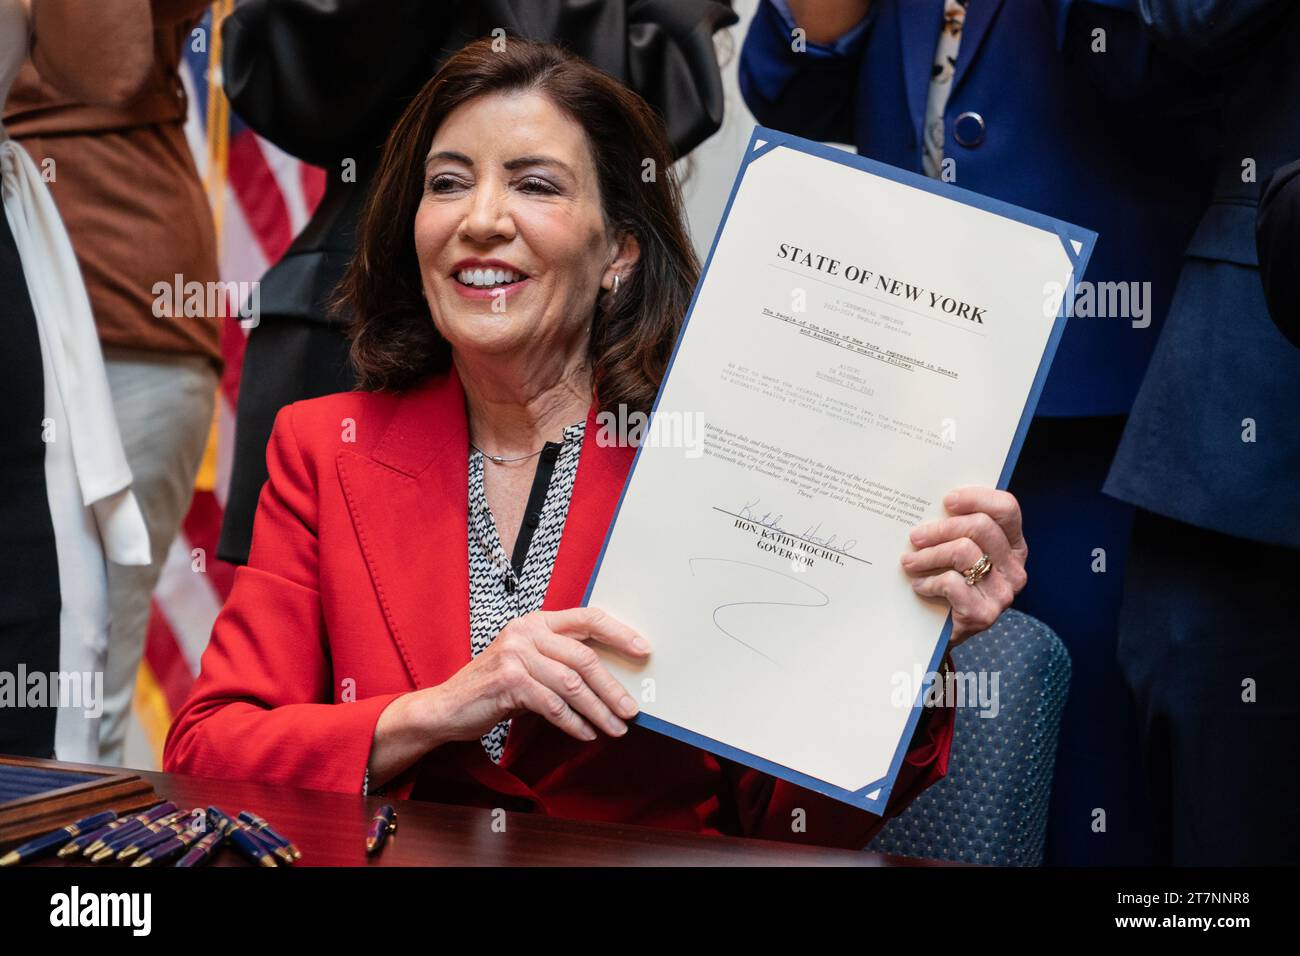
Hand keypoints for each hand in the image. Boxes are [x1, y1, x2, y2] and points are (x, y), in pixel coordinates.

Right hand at [427, 607, 648, 744]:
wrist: (447, 706)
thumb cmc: (494, 687)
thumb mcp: (529, 663)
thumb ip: (561, 661)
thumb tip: (611, 679)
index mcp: (537, 621)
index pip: (587, 618)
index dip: (619, 633)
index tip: (643, 650)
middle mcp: (527, 632)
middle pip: (584, 658)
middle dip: (613, 688)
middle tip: (631, 710)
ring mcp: (516, 655)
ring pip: (572, 685)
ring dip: (598, 711)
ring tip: (615, 728)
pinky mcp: (508, 682)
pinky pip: (553, 705)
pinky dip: (574, 723)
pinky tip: (586, 734)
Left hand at [900, 486, 1027, 647]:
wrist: (937, 635)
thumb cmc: (946, 585)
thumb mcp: (958, 553)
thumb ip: (956, 529)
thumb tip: (931, 501)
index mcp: (1013, 546)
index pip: (1007, 508)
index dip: (977, 498)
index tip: (946, 500)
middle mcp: (1014, 568)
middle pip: (981, 527)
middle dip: (941, 528)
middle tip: (915, 536)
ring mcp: (1002, 593)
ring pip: (964, 552)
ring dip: (928, 555)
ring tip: (909, 562)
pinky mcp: (984, 614)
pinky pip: (951, 582)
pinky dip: (927, 582)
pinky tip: (918, 586)